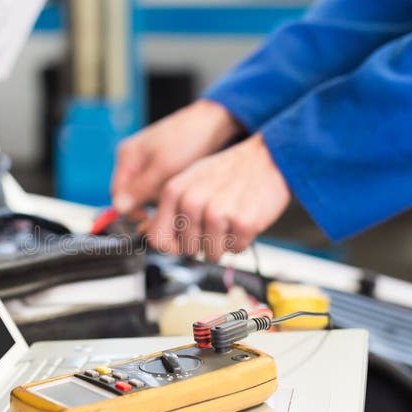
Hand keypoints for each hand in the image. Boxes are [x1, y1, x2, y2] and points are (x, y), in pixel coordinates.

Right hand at [111, 100, 240, 213]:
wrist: (215, 122)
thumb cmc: (188, 139)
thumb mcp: (163, 167)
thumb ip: (140, 189)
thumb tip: (119, 209)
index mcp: (127, 156)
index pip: (118, 195)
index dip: (132, 209)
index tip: (150, 217)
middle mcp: (134, 160)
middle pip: (134, 196)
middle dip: (151, 201)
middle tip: (171, 196)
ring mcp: (149, 164)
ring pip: (149, 195)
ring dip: (163, 197)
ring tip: (180, 187)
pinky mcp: (164, 167)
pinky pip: (161, 188)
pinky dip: (171, 191)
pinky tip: (184, 185)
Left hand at [142, 133, 290, 259]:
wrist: (266, 158)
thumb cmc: (228, 172)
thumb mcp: (189, 182)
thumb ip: (167, 209)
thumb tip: (145, 233)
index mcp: (174, 192)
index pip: (158, 239)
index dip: (172, 246)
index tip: (184, 239)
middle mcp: (192, 202)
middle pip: (187, 250)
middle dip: (202, 243)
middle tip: (215, 222)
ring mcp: (217, 212)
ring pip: (211, 254)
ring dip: (223, 243)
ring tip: (230, 219)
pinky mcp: (243, 222)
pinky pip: (236, 249)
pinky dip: (242, 241)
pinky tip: (244, 219)